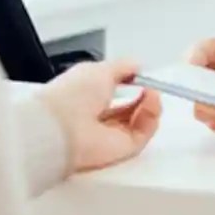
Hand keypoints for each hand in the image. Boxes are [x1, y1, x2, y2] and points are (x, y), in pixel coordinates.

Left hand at [37, 59, 162, 172]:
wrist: (63, 127)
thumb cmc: (71, 96)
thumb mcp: (100, 69)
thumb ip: (123, 67)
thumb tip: (137, 66)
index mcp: (86, 96)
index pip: (114, 91)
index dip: (131, 82)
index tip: (141, 74)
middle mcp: (98, 117)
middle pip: (130, 108)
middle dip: (145, 94)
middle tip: (150, 85)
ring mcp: (110, 134)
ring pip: (141, 121)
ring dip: (151, 104)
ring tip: (151, 93)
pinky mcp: (121, 149)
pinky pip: (144, 133)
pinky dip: (151, 117)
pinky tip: (150, 103)